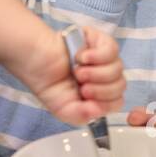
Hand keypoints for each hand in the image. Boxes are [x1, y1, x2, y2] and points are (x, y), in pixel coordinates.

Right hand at [11, 24, 125, 124]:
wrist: (35, 61)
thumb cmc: (48, 82)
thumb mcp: (64, 110)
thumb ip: (83, 116)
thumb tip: (98, 110)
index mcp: (99, 93)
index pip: (117, 102)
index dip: (104, 103)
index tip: (86, 100)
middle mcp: (105, 76)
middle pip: (120, 86)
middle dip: (99, 90)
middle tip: (82, 86)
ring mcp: (104, 58)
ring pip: (117, 69)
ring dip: (95, 73)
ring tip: (77, 72)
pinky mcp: (100, 40)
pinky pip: (112, 50)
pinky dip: (97, 56)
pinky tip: (81, 58)